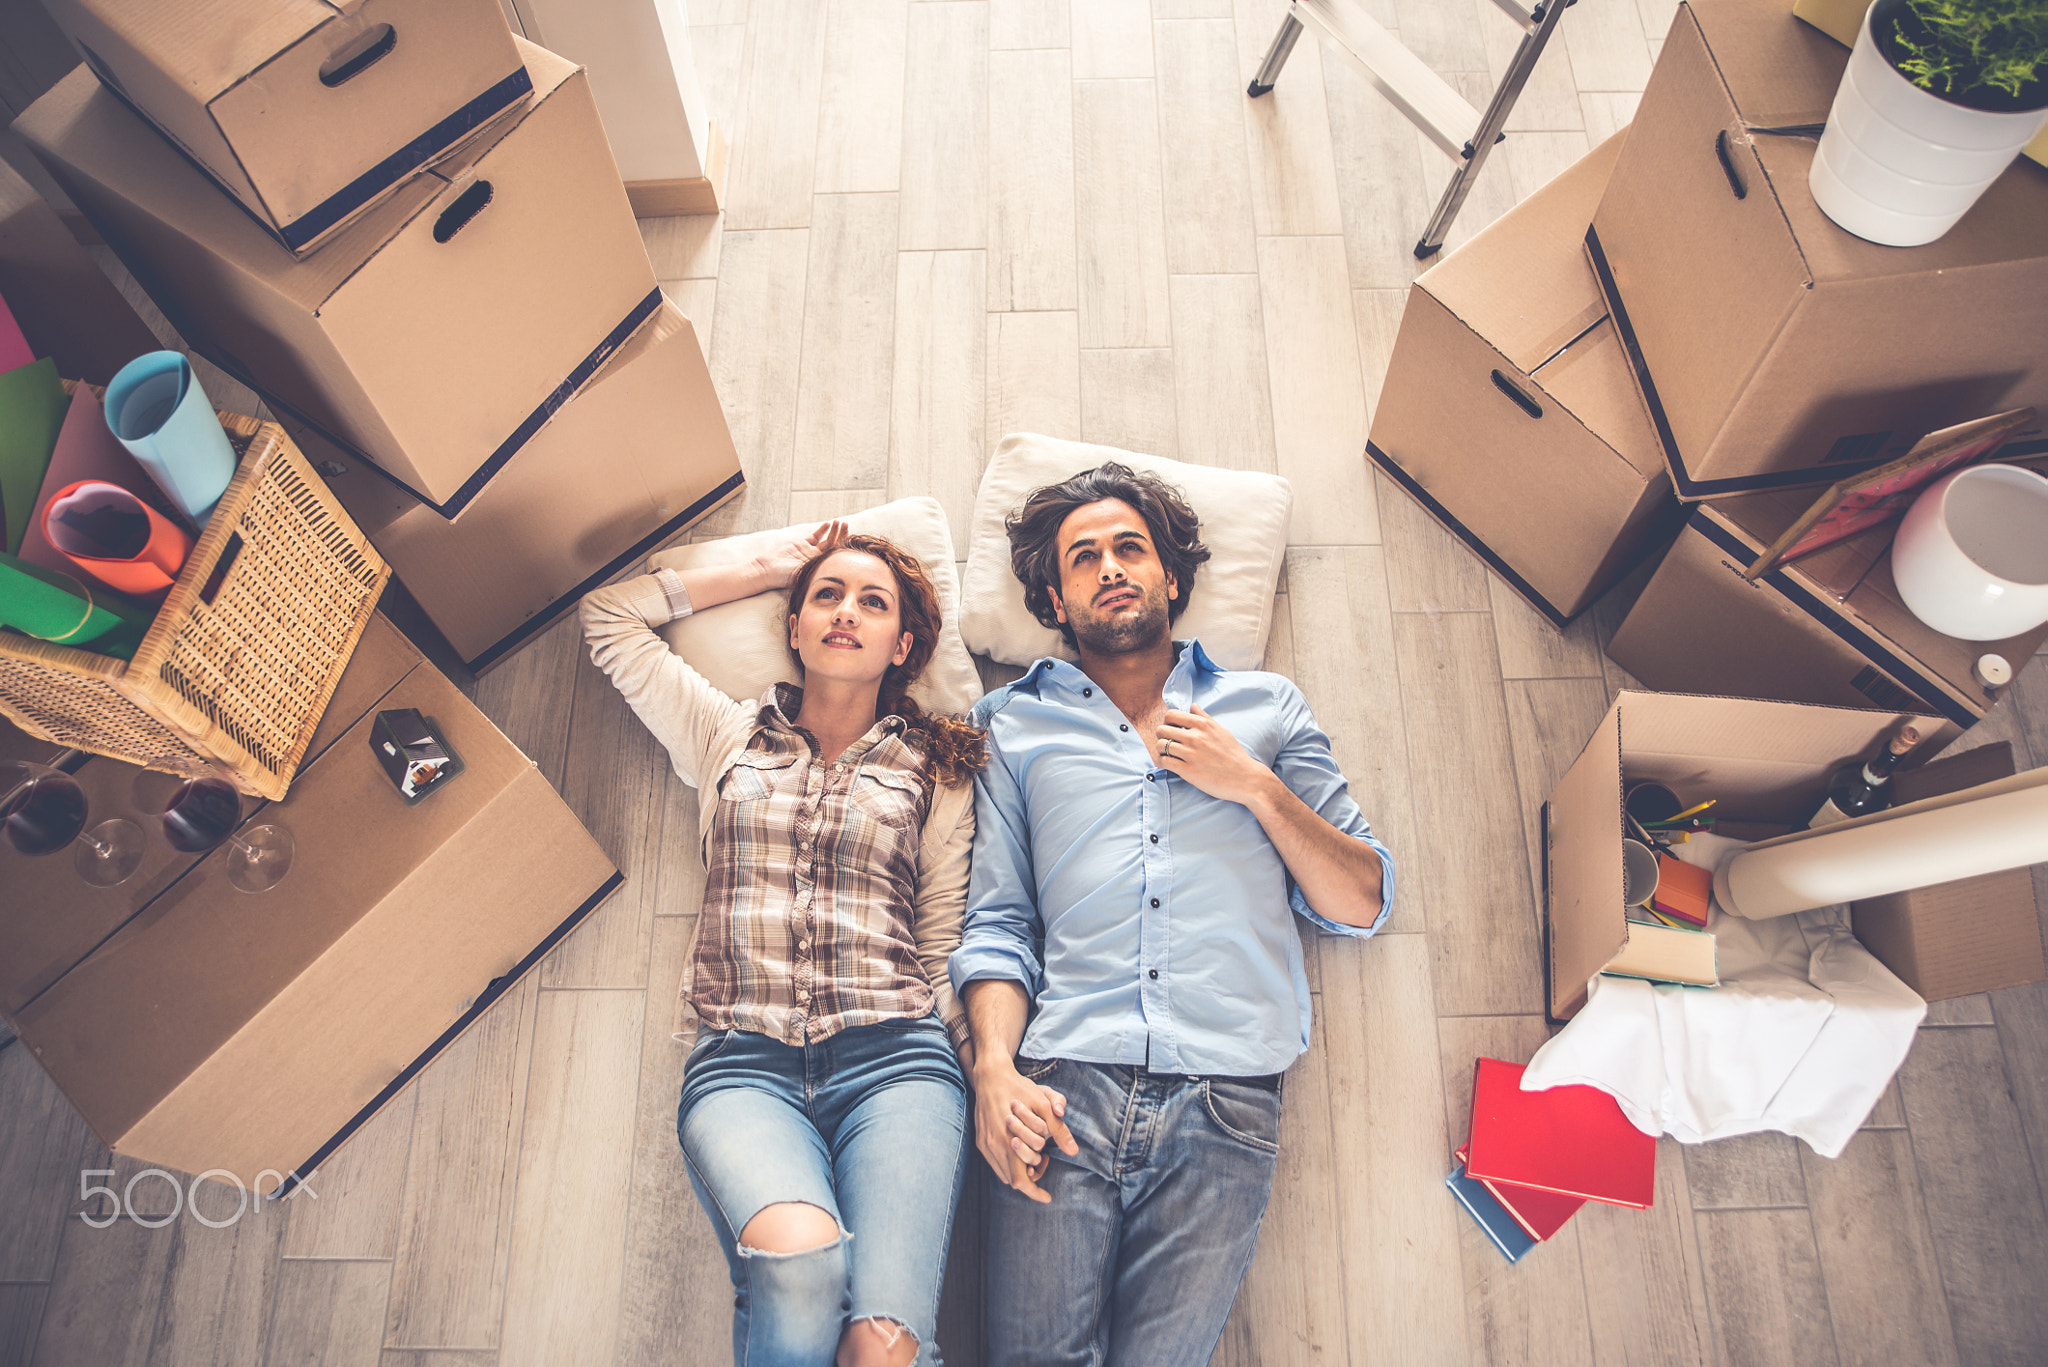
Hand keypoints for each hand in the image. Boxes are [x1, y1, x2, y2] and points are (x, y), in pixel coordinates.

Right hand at [754, 519, 850, 589]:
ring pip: (826, 540)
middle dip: (841, 536)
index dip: (844, 546)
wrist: (768, 570)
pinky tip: (827, 524)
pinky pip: (814, 536)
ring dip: (833, 531)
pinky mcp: (801, 544)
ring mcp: (810, 552)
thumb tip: (838, 568)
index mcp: (821, 568)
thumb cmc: (785, 575)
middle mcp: (818, 560)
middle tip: (846, 525)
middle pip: (834, 547)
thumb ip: (819, 568)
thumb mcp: (805, 572)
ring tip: (838, 522)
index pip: (837, 556)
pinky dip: (821, 530)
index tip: (849, 537)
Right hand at [971, 1059, 1076, 1203]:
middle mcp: (993, 1147)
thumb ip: (1058, 1129)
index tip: (1048, 1197)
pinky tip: (1020, 1149)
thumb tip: (1073, 1151)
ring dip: (1019, 1171)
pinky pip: (995, 1163)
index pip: (1021, 1181)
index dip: (1035, 1192)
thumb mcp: (1043, 1104)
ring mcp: (985, 1144)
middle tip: (1045, 1161)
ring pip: (1003, 1173)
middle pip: (1013, 1180)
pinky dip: (1008, 1164)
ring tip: (1034, 1154)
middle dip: (1031, 1177)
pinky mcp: (980, 1140)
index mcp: (1008, 1141)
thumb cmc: (1018, 1089)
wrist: (991, 1075)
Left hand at [1157, 704, 1270, 805]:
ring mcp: (1190, 753)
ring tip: (1167, 754)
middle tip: (1168, 743)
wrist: (1245, 778)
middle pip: (1162, 729)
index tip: (1171, 729)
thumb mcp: (1221, 731)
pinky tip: (1167, 764)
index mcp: (1203, 725)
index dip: (1167, 722)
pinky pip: (1164, 761)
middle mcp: (1195, 736)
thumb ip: (1205, 717)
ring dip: (1160, 750)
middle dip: (1162, 736)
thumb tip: (1193, 706)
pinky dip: (1161, 762)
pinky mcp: (1188, 770)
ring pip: (1160, 745)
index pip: (1171, 714)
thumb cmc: (1234, 755)